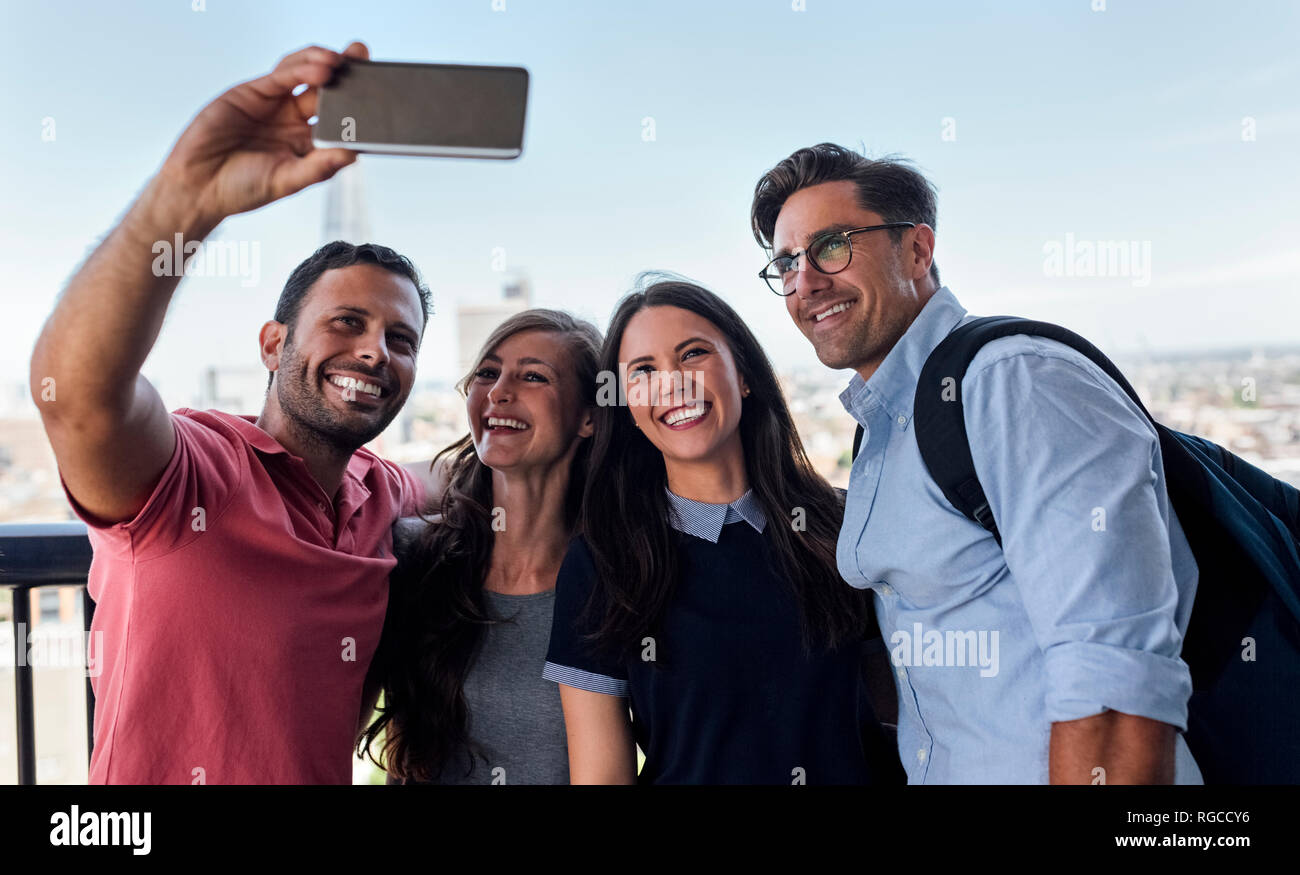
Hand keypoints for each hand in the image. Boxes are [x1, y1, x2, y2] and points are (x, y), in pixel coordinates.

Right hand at [155, 41, 369, 227]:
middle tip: (365, 56)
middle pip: (328, 90)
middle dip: (346, 71)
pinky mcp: (253, 92)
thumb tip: (354, 153)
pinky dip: (301, 67)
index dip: (358, 103)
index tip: (379, 92)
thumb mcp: (288, 180)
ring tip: (341, 61)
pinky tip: (320, 67)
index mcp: (308, 143)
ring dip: (324, 63)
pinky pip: (281, 75)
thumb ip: (320, 166)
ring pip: (305, 74)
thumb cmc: (242, 190)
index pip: (340, 118)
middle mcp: (294, 121)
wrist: (197, 185)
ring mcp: (275, 104)